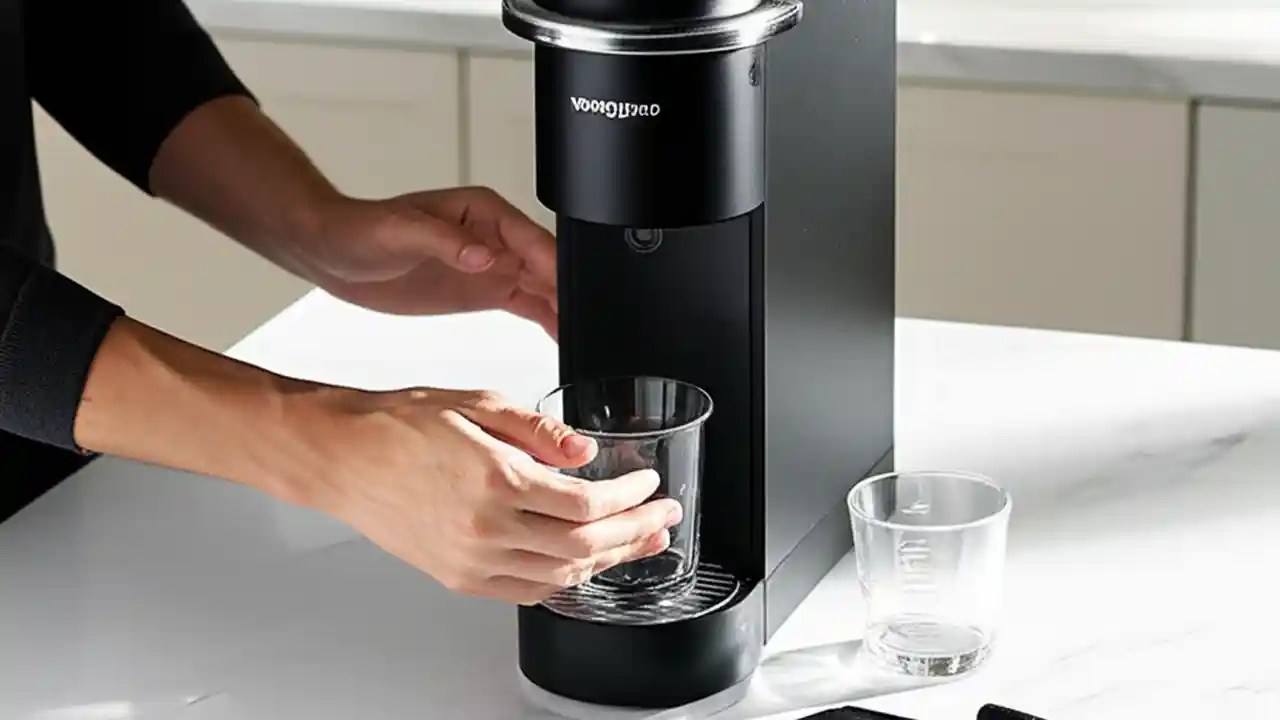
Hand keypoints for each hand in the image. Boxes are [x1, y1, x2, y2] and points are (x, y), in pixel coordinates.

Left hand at [303, 187, 558, 336]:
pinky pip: (526, 305)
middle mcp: (496, 237)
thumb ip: (446, 242)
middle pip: (546, 266)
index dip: (554, 266)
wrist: (334, 255)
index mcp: (484, 211)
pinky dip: (546, 320)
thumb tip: (485, 256)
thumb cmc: (361, 230)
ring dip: (563, 309)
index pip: (532, 239)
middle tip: (586, 323)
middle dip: (568, 292)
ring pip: (543, 287)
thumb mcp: (401, 231)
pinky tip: (562, 337)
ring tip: (583, 336)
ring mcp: (493, 265)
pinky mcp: (483, 291)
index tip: (570, 291)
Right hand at [305, 386, 680, 604]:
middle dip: (634, 533)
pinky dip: (564, 581)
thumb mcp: (478, 404)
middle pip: (583, 547)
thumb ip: (540, 430)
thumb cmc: (399, 424)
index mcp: (494, 481)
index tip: (647, 483)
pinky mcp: (458, 577)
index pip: (585, 505)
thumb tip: (587, 451)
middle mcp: (485, 529)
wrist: (342, 457)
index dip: (628, 498)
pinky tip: (584, 564)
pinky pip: (526, 591)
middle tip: (663, 518)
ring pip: (560, 577)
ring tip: (638, 543)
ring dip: (608, 562)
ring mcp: (471, 561)